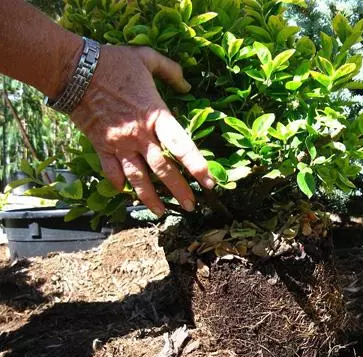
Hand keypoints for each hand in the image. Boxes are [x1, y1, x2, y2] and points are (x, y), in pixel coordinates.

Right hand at [69, 45, 213, 215]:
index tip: (209, 182)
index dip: (197, 166)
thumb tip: (188, 84)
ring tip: (162, 212)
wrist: (74, 69)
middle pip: (163, 169)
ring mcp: (119, 142)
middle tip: (192, 207)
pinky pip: (110, 169)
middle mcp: (139, 135)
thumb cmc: (113, 62)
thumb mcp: (147, 58)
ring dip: (150, 197)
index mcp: (156, 115)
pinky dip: (118, 182)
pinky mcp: (100, 144)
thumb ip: (171, 71)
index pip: (181, 146)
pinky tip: (124, 193)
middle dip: (179, 190)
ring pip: (137, 177)